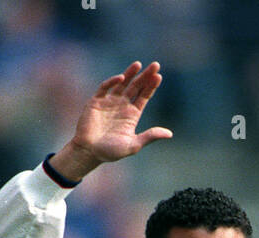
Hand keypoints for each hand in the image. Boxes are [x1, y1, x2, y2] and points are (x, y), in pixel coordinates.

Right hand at [51, 61, 172, 181]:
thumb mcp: (133, 145)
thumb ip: (150, 137)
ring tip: (138, 64)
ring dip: (130, 74)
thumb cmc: (111, 152)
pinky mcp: (96, 101)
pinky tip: (121, 78)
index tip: (159, 76)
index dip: (151, 86)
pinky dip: (112, 82)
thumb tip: (170, 134)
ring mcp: (109, 102)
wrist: (89, 152)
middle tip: (156, 65)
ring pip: (122, 84)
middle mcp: (122, 106)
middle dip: (145, 76)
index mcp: (132, 115)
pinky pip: (105, 87)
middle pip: (136, 87)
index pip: (144, 96)